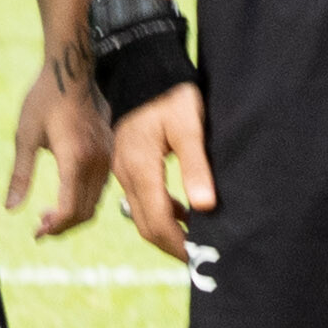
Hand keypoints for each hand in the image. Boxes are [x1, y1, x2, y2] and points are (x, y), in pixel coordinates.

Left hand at [9, 57, 113, 236]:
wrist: (72, 71)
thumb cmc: (44, 100)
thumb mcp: (25, 136)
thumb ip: (20, 175)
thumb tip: (11, 209)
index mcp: (75, 160)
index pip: (69, 210)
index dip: (53, 228)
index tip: (36, 233)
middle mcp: (96, 162)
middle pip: (85, 212)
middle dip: (62, 226)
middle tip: (40, 227)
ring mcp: (107, 156)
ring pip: (95, 202)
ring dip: (74, 214)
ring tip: (50, 214)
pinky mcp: (110, 151)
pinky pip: (102, 187)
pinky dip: (85, 199)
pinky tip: (67, 194)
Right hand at [114, 83, 217, 262]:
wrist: (141, 66)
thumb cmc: (170, 94)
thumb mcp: (189, 127)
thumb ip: (196, 167)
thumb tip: (205, 208)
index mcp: (140, 168)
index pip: (157, 221)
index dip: (177, 245)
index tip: (197, 261)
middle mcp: (126, 174)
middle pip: (145, 224)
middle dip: (169, 245)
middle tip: (196, 259)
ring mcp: (123, 168)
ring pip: (140, 213)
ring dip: (164, 230)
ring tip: (193, 240)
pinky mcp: (126, 162)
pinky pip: (140, 198)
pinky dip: (160, 212)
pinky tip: (183, 212)